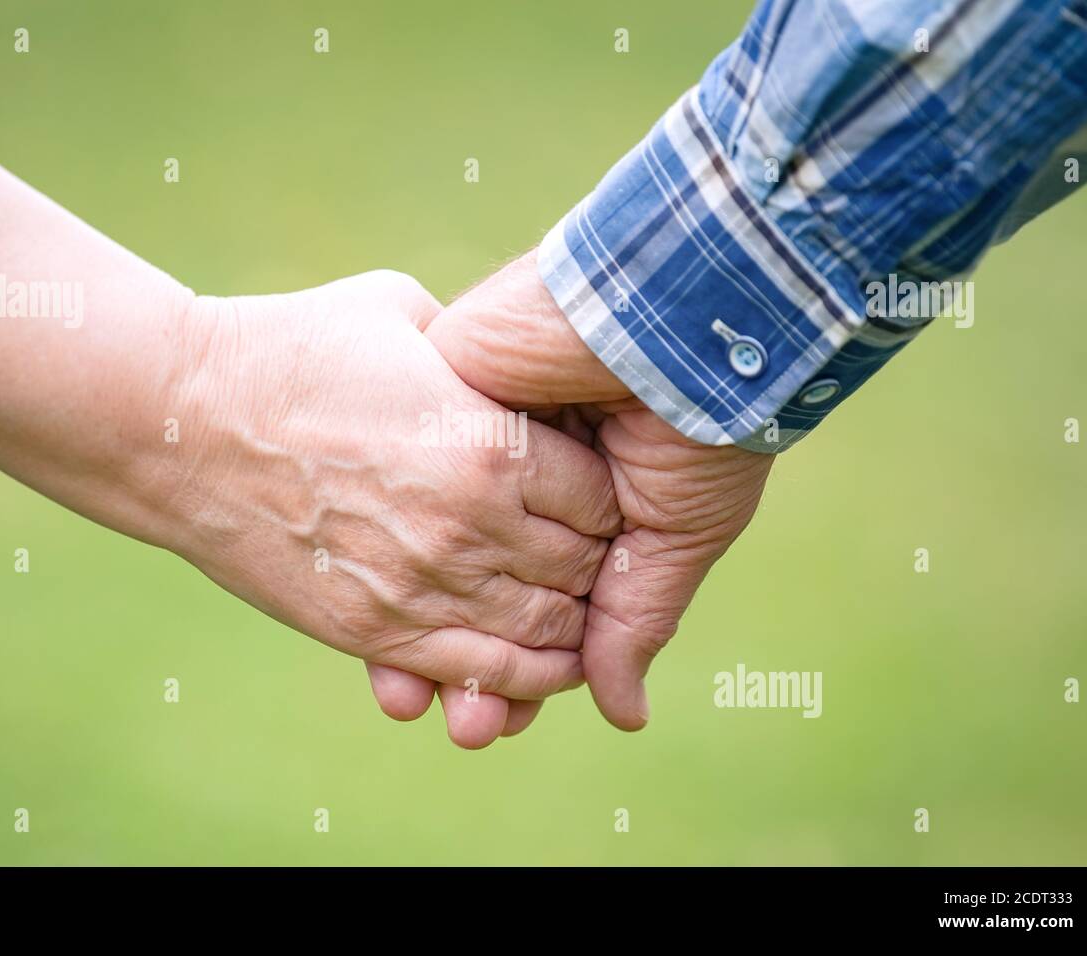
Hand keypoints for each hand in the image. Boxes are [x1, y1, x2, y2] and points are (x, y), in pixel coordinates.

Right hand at [163, 270, 620, 697]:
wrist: (180, 424)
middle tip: (590, 552)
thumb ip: (478, 347)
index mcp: (489, 444)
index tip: (597, 491)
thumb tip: (519, 355)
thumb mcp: (402, 314)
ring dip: (572, 628)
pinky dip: (526, 681)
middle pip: (583, 570)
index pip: (602, 499)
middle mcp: (470, 526)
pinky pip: (483, 675)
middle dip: (597, 563)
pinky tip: (540, 668)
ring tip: (574, 611)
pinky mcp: (375, 633)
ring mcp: (423, 587)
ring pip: (544, 634)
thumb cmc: (291, 350)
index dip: (611, 498)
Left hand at [367, 253, 771, 740]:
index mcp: (579, 505)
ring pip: (424, 549)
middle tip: (466, 728)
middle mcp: (517, 477)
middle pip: (469, 586)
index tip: (496, 721)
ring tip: (414, 703)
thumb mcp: (677, 534)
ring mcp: (473, 438)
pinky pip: (400, 493)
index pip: (531, 602)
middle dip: (463, 662)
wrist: (677, 321)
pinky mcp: (438, 398)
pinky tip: (385, 623)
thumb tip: (622, 716)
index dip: (515, 666)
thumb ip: (634, 620)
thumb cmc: (701, 425)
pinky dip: (393, 562)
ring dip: (415, 625)